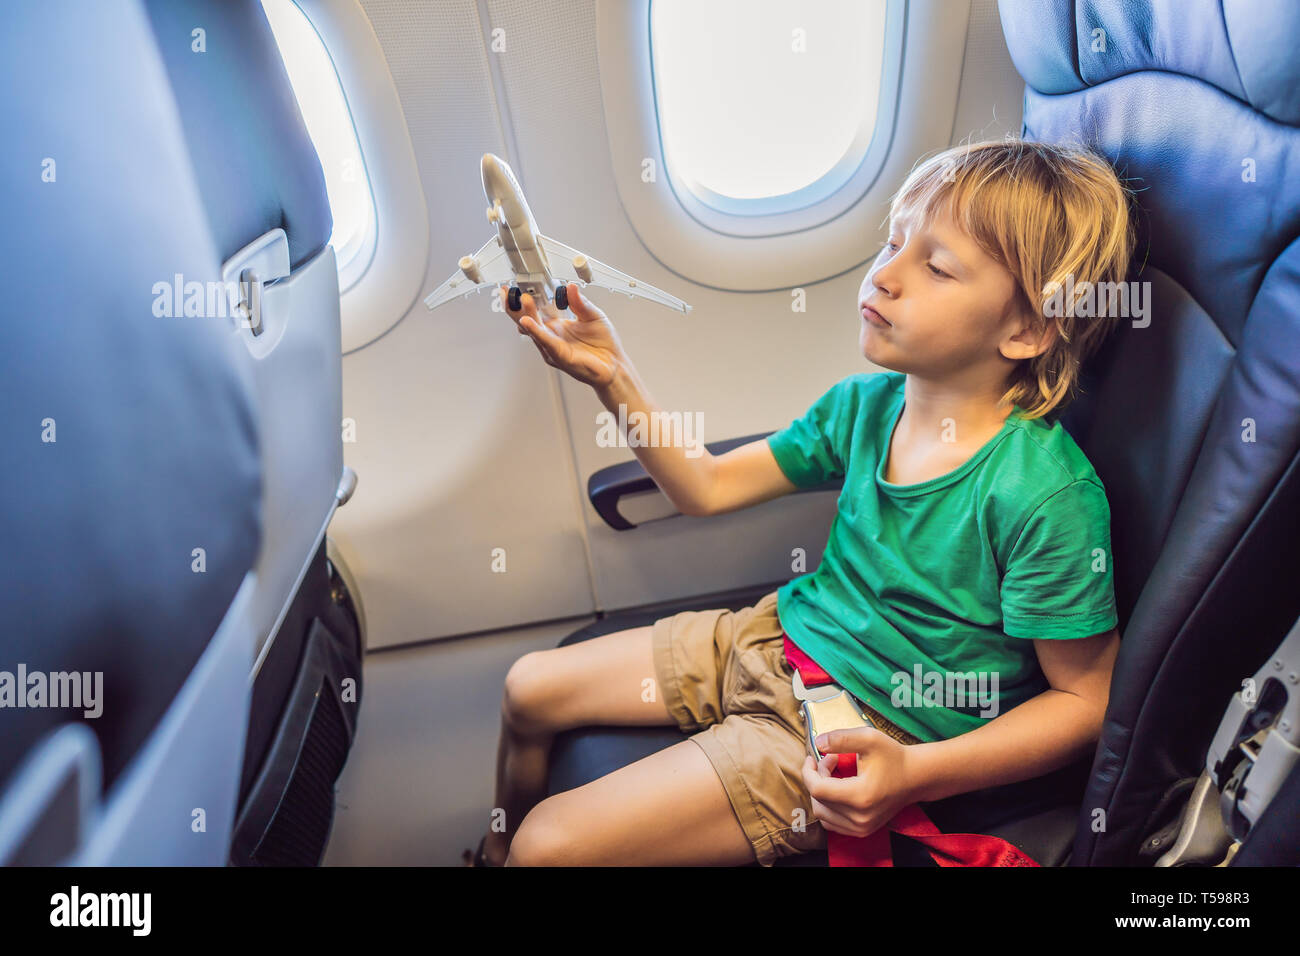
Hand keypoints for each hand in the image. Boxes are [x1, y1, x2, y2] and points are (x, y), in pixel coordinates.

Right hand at [502, 283, 628, 388]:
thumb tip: (570, 287)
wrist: (615, 365)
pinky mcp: (559, 356)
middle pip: (527, 319)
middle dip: (516, 306)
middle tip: (510, 292)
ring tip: (522, 301)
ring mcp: (552, 347)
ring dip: (526, 314)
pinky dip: (535, 332)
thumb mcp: (593, 316)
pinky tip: (527, 323)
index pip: (536, 309)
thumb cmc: (603, 345)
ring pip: (533, 330)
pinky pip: (545, 342)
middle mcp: (551, 336)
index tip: (520, 286)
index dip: (526, 298)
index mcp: (556, 325)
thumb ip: (580, 302)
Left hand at [800, 728, 920, 837]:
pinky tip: (837, 789)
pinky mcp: (862, 831)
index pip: (817, 789)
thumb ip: (841, 738)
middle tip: (831, 760)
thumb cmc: (893, 757)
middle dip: (817, 777)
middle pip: (818, 801)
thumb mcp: (869, 738)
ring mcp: (861, 827)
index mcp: (860, 796)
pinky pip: (832, 822)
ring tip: (834, 774)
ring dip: (821, 792)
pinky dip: (828, 805)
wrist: (915, 778)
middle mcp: (860, 817)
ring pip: (822, 813)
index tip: (813, 757)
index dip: (808, 771)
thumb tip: (818, 742)